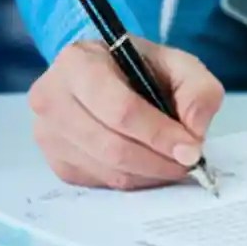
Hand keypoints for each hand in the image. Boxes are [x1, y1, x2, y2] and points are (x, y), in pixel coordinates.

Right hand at [27, 37, 224, 190]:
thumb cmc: (140, 68)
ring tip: (174, 162)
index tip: (191, 150)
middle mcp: (51, 98)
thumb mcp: (179, 64)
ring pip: (108, 169)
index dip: (159, 134)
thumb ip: (198, 91)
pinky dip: (134, 179)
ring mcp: (48, 133)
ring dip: (150, 173)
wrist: (106, 74)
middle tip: (189, 162)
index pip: (120, 109)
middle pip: (111, 146)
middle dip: (159, 160)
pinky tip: (149, 165)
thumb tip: (195, 131)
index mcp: (78, 63)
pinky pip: (101, 182)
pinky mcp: (56, 161)